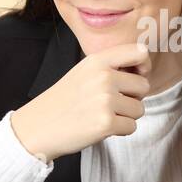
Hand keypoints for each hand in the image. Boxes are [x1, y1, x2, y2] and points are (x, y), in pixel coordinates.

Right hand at [10, 43, 151, 159]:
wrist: (38, 126)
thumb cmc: (64, 100)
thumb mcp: (84, 72)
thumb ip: (111, 66)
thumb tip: (144, 69)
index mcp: (98, 61)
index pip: (140, 51)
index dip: (144, 66)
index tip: (136, 76)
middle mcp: (103, 77)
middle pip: (144, 86)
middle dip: (133, 98)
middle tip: (111, 103)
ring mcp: (105, 100)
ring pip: (139, 109)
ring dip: (126, 116)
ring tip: (102, 115)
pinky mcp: (105, 123)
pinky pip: (132, 127)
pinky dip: (120, 130)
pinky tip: (100, 126)